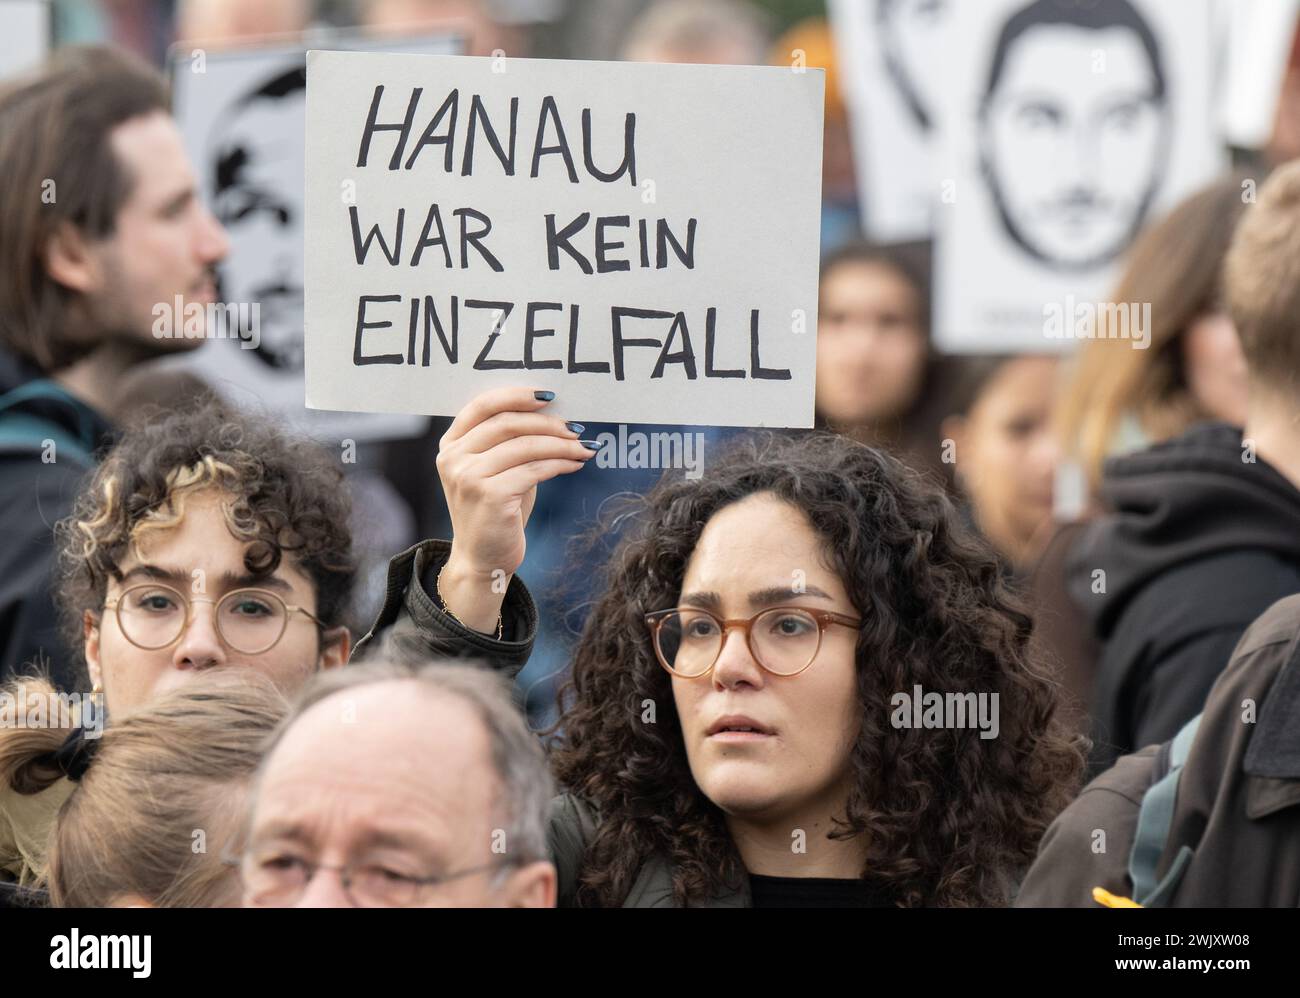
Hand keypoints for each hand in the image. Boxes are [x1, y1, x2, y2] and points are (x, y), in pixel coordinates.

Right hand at [435, 387, 597, 631]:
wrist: (483, 559)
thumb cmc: (496, 511)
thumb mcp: (496, 469)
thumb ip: (511, 441)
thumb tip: (555, 415)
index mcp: (451, 444)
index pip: (482, 405)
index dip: (516, 395)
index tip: (548, 396)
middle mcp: (454, 457)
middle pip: (508, 422)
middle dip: (548, 423)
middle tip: (576, 427)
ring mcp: (468, 476)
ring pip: (526, 446)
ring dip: (561, 444)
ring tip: (583, 447)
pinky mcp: (490, 495)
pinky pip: (534, 469)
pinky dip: (560, 464)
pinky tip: (575, 464)